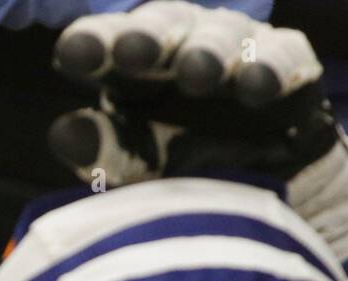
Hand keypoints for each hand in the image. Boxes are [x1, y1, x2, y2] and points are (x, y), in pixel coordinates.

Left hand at [47, 1, 334, 185]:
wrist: (258, 185)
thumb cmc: (177, 166)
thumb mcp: (132, 165)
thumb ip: (99, 149)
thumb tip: (60, 131)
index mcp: (129, 66)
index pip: (104, 45)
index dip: (91, 45)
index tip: (75, 54)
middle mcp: (179, 45)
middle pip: (161, 28)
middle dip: (148, 37)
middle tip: (134, 49)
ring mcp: (234, 48)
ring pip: (220, 37)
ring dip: (209, 53)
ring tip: (200, 72)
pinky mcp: (288, 64)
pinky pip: (282, 57)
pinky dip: (271, 69)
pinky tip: (258, 86)